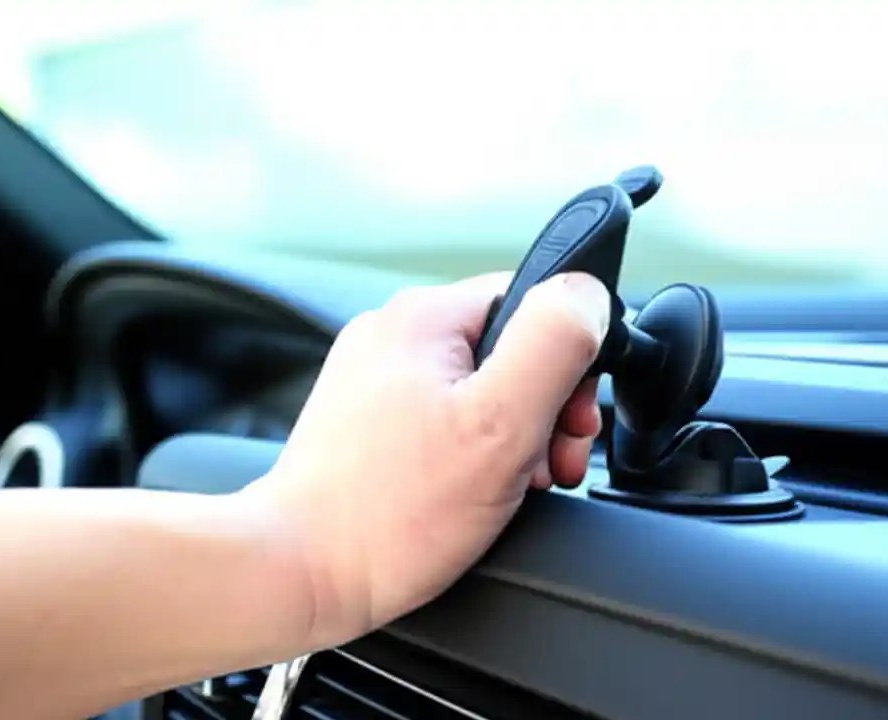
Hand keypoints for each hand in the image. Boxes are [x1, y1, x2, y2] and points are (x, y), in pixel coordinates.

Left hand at [243, 272, 610, 646]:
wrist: (299, 573)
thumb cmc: (390, 512)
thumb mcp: (500, 422)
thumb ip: (553, 345)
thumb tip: (587, 293)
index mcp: (424, 316)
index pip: (533, 301)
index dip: (570, 361)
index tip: (570, 421)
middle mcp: (391, 336)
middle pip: (507, 349)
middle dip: (543, 409)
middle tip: (545, 466)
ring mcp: (372, 381)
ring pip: (477, 390)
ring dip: (510, 437)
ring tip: (506, 487)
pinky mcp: (363, 424)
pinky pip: (441, 420)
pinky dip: (468, 453)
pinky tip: (469, 493)